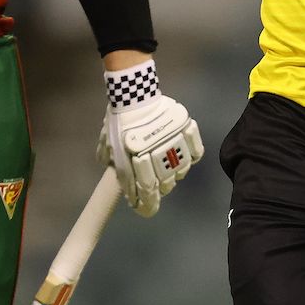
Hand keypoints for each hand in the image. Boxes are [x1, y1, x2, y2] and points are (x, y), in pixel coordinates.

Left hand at [96, 59, 203, 216]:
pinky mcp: (185, 129)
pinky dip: (191, 156)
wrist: (133, 94)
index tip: (145, 210)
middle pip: (165, 185)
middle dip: (158, 189)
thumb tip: (120, 182)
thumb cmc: (119, 119)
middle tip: (153, 183)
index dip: (146, 206)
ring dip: (174, 173)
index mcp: (133, 161)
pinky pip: (196, 152)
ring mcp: (172, 142)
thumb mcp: (108, 145)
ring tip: (166, 166)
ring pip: (181, 171)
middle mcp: (155, 155)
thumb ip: (113, 164)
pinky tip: (183, 155)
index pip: (145, 194)